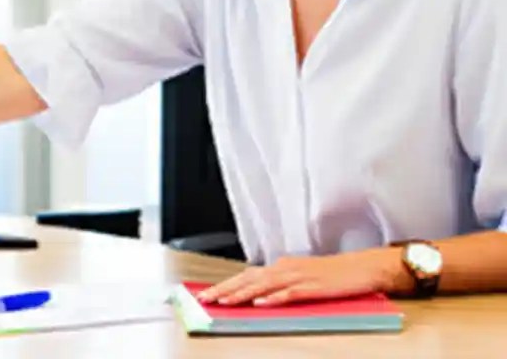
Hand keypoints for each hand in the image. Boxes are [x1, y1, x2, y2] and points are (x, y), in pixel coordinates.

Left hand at [196, 248, 407, 306]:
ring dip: (242, 294)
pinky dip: (274, 298)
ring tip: (224, 302)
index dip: (226, 284)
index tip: (207, 293)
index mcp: (282, 266)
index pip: (247, 275)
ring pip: (264, 285)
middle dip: (225, 289)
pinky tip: (261, 303)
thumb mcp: (302, 277)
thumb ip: (281, 285)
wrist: (364, 267)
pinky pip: (290, 293)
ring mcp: (299, 277)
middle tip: (205, 299)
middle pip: (249, 279)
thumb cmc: (334, 274)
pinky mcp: (314, 287)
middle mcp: (286, 268)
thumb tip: (259, 295)